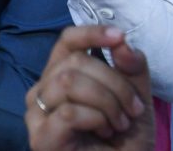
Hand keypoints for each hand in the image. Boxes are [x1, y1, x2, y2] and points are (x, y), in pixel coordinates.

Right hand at [26, 25, 153, 150]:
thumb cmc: (123, 142)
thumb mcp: (136, 100)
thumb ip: (132, 70)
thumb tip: (123, 43)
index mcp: (61, 75)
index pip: (67, 41)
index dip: (90, 33)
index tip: (119, 36)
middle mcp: (42, 89)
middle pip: (74, 61)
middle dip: (115, 83)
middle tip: (132, 110)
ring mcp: (36, 112)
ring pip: (68, 82)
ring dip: (107, 103)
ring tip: (118, 124)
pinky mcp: (40, 136)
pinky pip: (68, 112)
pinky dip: (96, 120)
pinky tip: (104, 133)